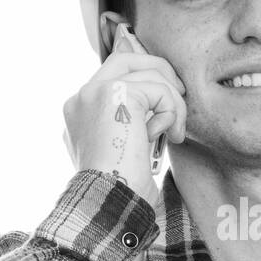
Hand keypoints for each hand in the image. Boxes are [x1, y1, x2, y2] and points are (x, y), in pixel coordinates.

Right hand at [62, 22, 186, 203]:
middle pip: (127, 58)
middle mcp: (82, 97)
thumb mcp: (122, 149)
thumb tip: (155, 113)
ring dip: (173, 102)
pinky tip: (170, 136)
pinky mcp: (116, 94)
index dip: (145, 80)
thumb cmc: (120, 189)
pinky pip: (160, 89)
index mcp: (79, 110)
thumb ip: (130, 123)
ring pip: (149, 72)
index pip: (114, 74)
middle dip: (160, 71)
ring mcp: (95, 92)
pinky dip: (173, 112)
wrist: (108, 202)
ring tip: (175, 132)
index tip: (166, 100)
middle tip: (181, 95)